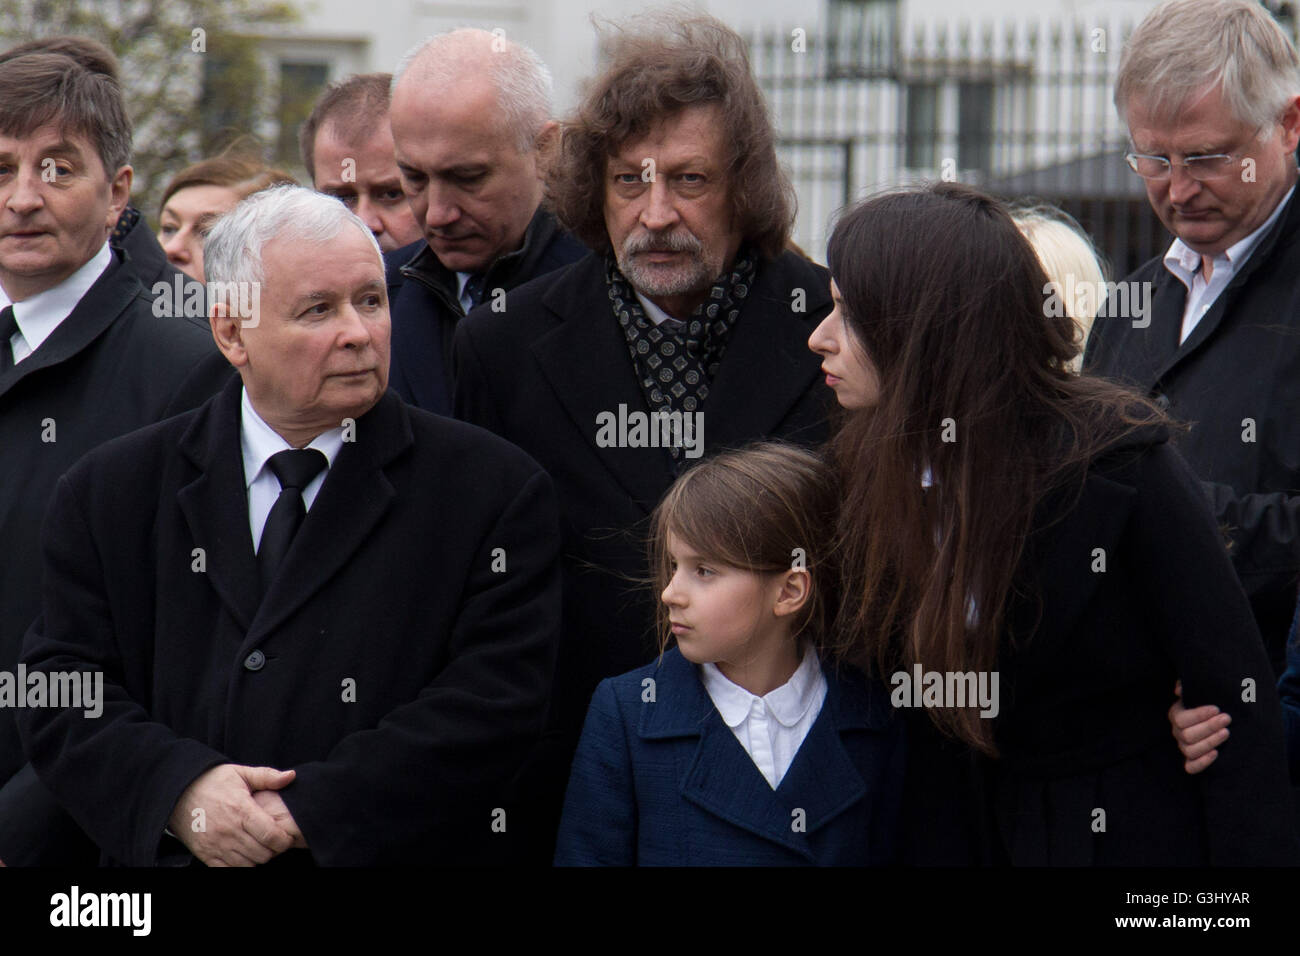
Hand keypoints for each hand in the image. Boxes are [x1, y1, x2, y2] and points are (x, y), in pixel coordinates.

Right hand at [168, 764, 296, 865]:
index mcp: (241, 810)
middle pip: (263, 854)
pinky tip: (243, 854)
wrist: (177, 792)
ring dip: (258, 858)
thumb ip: (267, 776)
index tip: (287, 837)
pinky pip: (229, 870)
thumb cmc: (211, 781)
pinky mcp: (205, 854)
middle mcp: (229, 831)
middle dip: (273, 850)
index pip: (271, 836)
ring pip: (248, 865)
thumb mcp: (240, 773)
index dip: (284, 840)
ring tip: (259, 846)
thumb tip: (291, 776)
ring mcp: (216, 845)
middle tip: (274, 841)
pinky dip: (240, 866)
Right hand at [1169, 679, 1230, 773]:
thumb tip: (1179, 690)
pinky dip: (1202, 763)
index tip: (1217, 708)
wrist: (1222, 718)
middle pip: (1187, 735)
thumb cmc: (1212, 702)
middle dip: (1209, 727)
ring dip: (1209, 742)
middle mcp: (1177, 733)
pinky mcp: (1192, 761)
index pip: (1181, 719)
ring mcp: (1184, 747)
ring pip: (1190, 751)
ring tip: (1227, 732)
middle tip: (1227, 718)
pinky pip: (1191, 768)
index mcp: (1176, 715)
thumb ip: (1190, 686)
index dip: (1198, 715)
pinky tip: (1216, 754)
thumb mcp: (1201, 690)